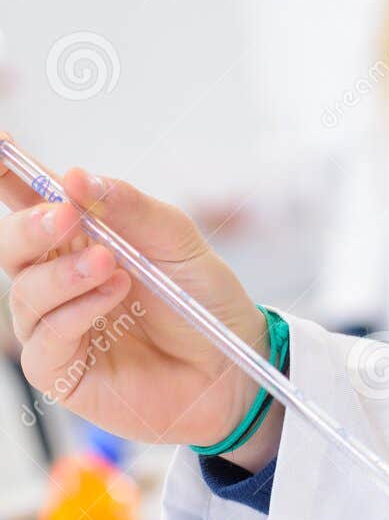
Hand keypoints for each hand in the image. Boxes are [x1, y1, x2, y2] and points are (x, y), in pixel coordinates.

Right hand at [0, 145, 279, 467]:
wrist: (233, 365)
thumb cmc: (204, 299)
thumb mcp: (176, 240)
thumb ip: (127, 207)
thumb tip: (76, 177)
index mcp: (81, 240)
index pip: (31, 201)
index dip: (9, 175)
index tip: (1, 147)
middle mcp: (61, 281)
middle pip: (12, 247)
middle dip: (29, 226)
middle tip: (64, 217)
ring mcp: (58, 326)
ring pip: (25, 293)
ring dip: (63, 275)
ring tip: (110, 265)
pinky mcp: (64, 372)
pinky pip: (45, 341)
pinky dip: (75, 313)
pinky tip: (111, 296)